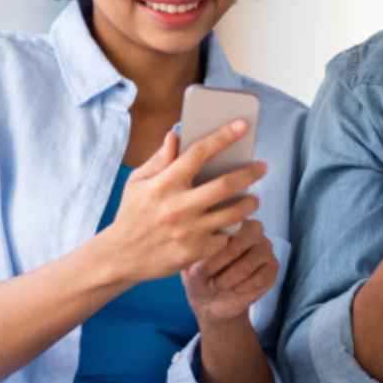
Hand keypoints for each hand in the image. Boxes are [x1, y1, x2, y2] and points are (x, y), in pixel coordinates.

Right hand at [97, 121, 267, 287]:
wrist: (120, 258)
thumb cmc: (132, 214)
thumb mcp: (137, 182)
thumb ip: (159, 159)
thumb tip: (176, 134)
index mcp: (162, 185)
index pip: (197, 153)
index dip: (222, 136)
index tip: (242, 125)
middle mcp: (176, 207)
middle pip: (225, 185)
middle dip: (250, 172)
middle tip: (262, 166)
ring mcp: (187, 232)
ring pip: (233, 213)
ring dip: (250, 202)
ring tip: (253, 197)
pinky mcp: (195, 253)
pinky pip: (224, 237)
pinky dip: (231, 229)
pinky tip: (232, 224)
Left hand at [182, 218, 278, 323]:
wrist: (211, 300)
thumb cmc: (200, 274)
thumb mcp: (191, 260)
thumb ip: (195, 248)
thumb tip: (199, 246)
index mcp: (233, 220)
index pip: (223, 226)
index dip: (207, 249)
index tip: (194, 267)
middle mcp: (253, 229)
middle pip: (235, 245)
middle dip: (214, 266)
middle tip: (201, 276)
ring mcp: (265, 247)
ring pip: (246, 265)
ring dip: (226, 281)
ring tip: (215, 285)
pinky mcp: (273, 267)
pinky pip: (259, 279)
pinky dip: (241, 289)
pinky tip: (233, 289)